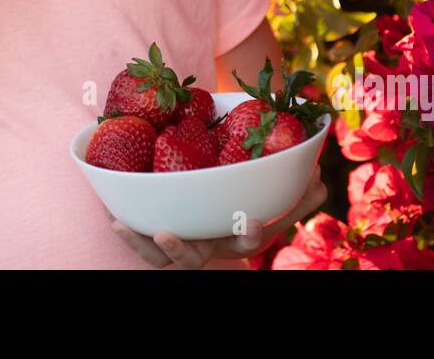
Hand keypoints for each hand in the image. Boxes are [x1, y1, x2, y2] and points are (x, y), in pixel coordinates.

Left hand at [107, 167, 326, 268]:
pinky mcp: (156, 241)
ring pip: (158, 258)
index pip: (247, 242)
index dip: (250, 234)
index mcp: (234, 239)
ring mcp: (180, 246)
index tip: (251, 221)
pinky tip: (115, 216)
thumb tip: (318, 174)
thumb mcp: (274, 207)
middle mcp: (206, 247)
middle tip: (166, 235)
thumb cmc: (246, 212)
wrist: (214, 225)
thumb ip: (298, 194)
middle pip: (194, 258)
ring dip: (142, 245)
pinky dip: (127, 232)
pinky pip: (141, 244)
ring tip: (123, 227)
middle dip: (179, 251)